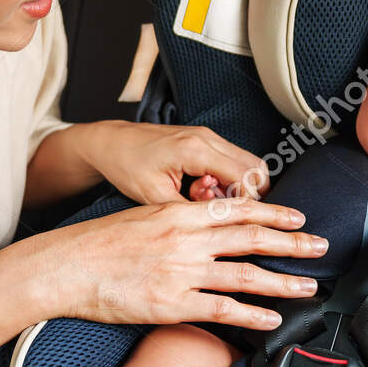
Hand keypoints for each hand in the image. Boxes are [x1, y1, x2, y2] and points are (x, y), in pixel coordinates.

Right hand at [28, 196, 326, 330]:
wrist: (67, 266)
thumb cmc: (99, 242)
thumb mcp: (144, 215)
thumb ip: (180, 220)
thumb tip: (209, 225)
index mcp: (180, 214)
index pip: (240, 209)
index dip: (276, 213)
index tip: (300, 219)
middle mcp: (187, 240)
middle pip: (253, 239)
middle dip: (293, 244)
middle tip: (322, 247)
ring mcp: (182, 273)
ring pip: (247, 275)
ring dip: (284, 282)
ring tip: (308, 287)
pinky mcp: (172, 305)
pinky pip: (223, 309)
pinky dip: (252, 315)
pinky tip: (272, 318)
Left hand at [82, 121, 269, 204]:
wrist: (111, 143)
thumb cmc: (127, 166)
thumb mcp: (155, 197)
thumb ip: (190, 212)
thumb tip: (218, 230)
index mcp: (196, 150)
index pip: (245, 177)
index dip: (248, 203)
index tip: (235, 222)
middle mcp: (207, 138)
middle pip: (256, 168)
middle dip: (248, 195)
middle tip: (221, 210)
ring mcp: (208, 136)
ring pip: (248, 163)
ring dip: (238, 187)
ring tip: (207, 200)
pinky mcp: (205, 140)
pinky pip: (233, 160)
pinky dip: (228, 179)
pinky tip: (202, 191)